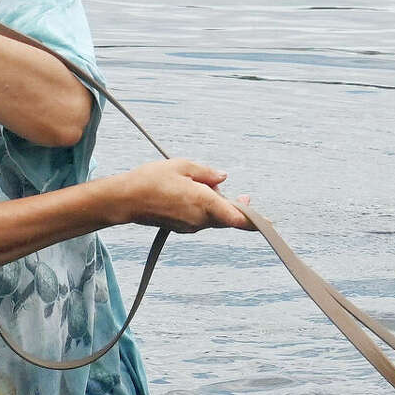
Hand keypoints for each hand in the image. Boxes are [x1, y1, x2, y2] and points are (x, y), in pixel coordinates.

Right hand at [114, 159, 254, 232]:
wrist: (125, 200)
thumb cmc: (151, 180)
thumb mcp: (181, 166)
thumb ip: (206, 173)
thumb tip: (223, 178)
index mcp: (204, 202)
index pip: (237, 218)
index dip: (255, 221)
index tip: (270, 224)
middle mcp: (200, 219)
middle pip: (229, 218)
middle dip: (237, 206)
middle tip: (246, 196)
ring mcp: (191, 226)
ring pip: (216, 218)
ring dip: (219, 205)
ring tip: (208, 185)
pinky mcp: (183, 228)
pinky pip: (203, 219)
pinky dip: (206, 209)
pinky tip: (196, 194)